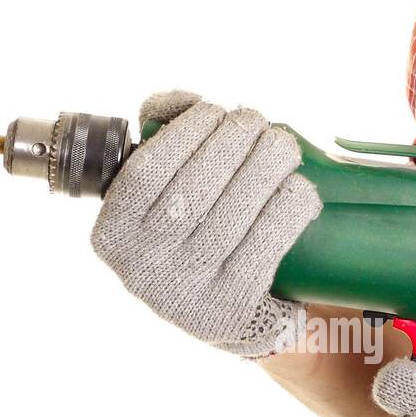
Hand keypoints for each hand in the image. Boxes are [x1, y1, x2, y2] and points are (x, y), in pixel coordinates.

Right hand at [91, 91, 321, 357]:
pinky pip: (268, 241)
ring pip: (234, 211)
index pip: (147, 171)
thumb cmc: (190, 232)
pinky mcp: (233, 306)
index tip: (216, 111)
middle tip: (257, 123)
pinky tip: (301, 189)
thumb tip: (188, 101)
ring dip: (267, 164)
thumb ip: (159, 137)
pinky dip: (290, 206)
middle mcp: (143, 267)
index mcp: (115, 234)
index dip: (186, 131)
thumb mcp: (159, 196)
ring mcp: (187, 291)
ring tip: (283, 147)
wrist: (220, 315)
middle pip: (196, 188)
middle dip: (234, 140)